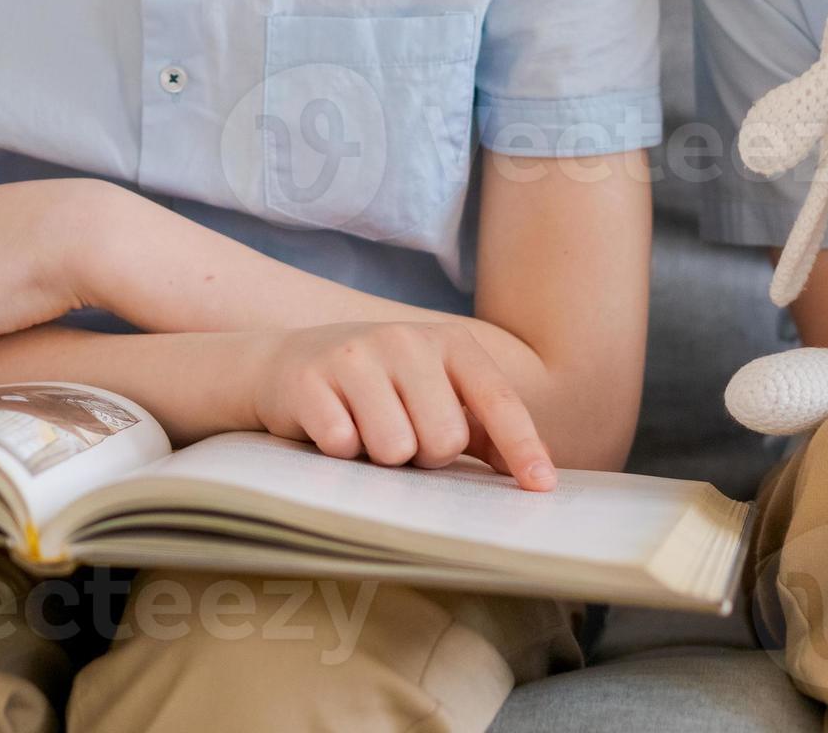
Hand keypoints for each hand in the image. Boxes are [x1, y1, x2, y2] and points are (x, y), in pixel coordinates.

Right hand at [248, 322, 556, 489]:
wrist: (286, 364)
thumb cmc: (377, 391)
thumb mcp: (434, 395)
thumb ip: (482, 430)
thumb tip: (537, 474)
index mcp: (449, 342)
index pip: (496, 399)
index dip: (521, 446)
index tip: (541, 487)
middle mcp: (406, 339)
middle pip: (444, 438)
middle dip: (425, 456)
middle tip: (401, 438)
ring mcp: (356, 354)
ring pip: (394, 449)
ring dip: (380, 458)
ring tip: (365, 431)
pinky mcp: (310, 378)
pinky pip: (343, 445)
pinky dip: (340, 452)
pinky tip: (330, 427)